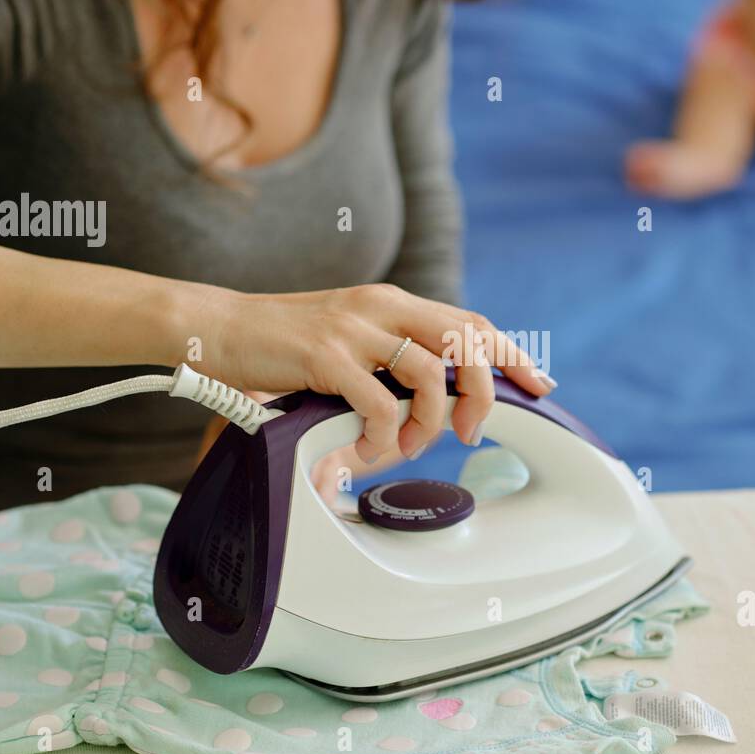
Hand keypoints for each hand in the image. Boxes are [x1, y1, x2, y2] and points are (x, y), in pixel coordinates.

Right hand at [183, 283, 554, 463]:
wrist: (216, 327)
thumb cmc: (282, 344)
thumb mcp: (349, 340)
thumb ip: (390, 358)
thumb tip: (436, 400)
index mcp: (393, 303)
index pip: (471, 321)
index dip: (512, 354)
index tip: (539, 385)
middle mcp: (382, 308)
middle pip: (468, 340)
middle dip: (488, 389)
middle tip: (475, 431)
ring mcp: (354, 329)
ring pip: (432, 373)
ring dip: (430, 422)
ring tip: (410, 446)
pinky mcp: (324, 356)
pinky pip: (379, 404)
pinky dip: (383, 437)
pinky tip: (365, 450)